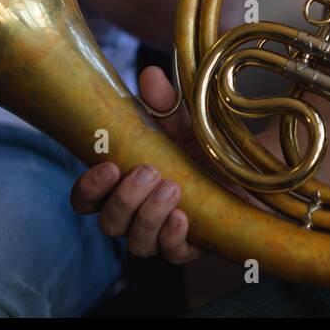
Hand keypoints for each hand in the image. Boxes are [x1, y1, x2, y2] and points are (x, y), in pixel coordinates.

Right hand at [69, 66, 202, 263]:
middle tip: (149, 172)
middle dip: (125, 200)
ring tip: (172, 187)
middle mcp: (134, 214)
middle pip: (109, 224)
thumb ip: (164, 102)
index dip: (89, 189)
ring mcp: (160, 233)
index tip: (108, 167)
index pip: (86, 199)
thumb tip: (151, 75)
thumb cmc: (197, 143)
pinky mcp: (189, 246)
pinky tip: (183, 215)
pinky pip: (173, 253)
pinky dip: (173, 237)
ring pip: (137, 242)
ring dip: (149, 216)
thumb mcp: (181, 120)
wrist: (243, 164)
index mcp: (120, 185)